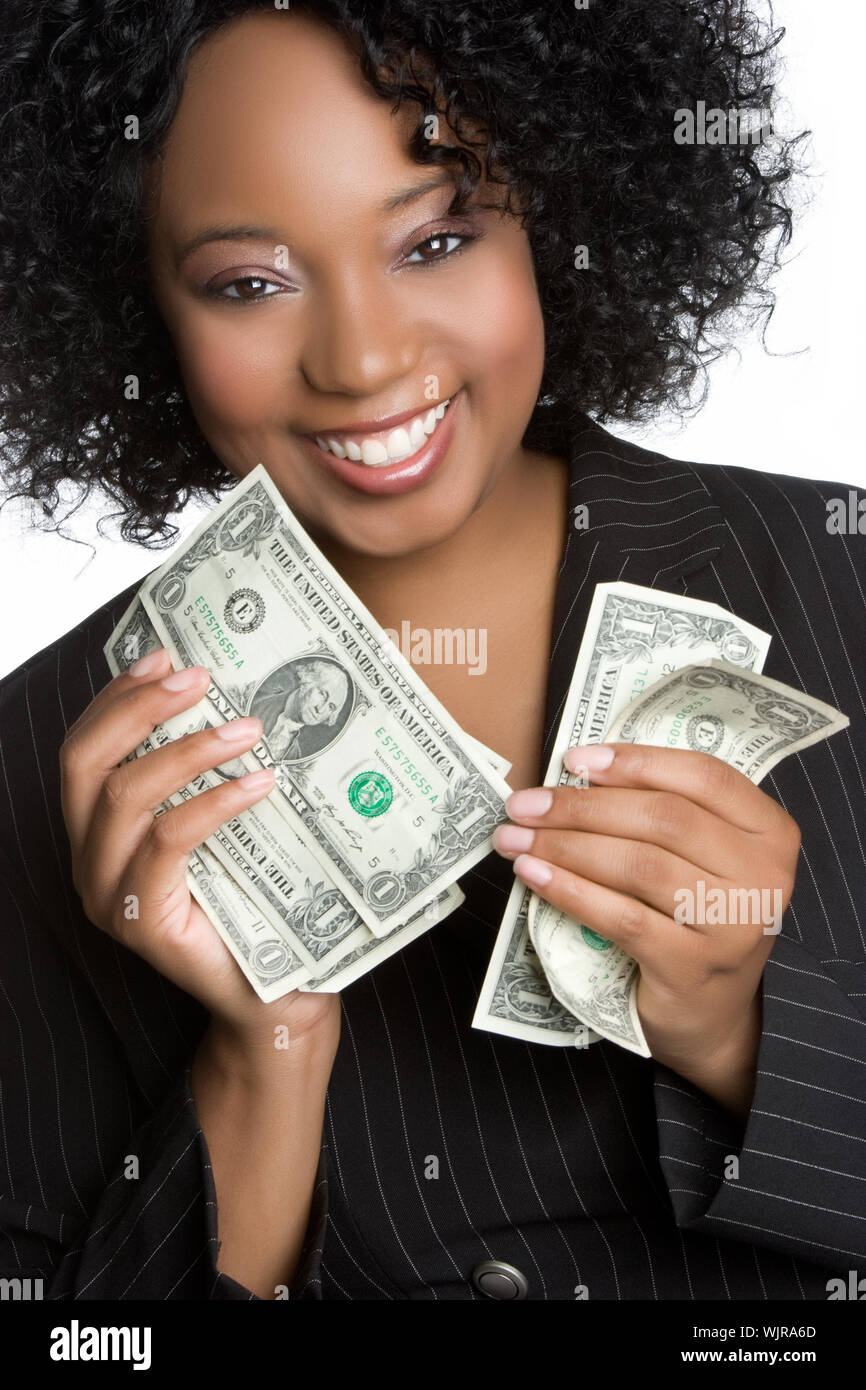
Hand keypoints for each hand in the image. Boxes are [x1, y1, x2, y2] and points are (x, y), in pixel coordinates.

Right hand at [59, 645, 339, 1050]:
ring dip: (187, 749)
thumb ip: (209, 776)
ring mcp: (108, 896)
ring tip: (248, 727)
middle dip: (139, 708)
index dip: (118, 697)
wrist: (274, 995)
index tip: (166, 654)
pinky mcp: (142, 924)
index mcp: (99, 833)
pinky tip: (259, 781)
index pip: (86, 748)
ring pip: (123, 796)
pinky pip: (169, 841)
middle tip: (200, 679)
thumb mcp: (228, 828)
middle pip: (86, 762)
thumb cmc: (256, 906)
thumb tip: (236, 696)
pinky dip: (215, 801)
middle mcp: (90, 862)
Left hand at [492, 743, 801, 1116]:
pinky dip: (570, 890)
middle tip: (524, 804)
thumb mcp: (704, 859)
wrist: (712, 1015)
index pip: (703, 776)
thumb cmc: (695, 919)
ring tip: (515, 838)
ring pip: (639, 864)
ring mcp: (733, 926)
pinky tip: (533, 875)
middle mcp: (764, 876)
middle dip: (582, 805)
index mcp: (771, 833)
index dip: (635, 762)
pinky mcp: (693, 968)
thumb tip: (579, 773)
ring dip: (565, 845)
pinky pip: (621, 918)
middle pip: (664, 818)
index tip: (575, 760)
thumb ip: (667, 813)